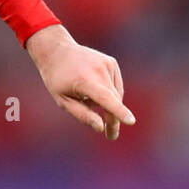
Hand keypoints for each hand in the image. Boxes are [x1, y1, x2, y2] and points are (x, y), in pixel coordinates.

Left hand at [26, 24, 135, 140]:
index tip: (130, 121)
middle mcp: (98, 70)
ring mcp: (107, 64)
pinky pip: (115, 85)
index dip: (118, 111)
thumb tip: (100, 127)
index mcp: (84, 80)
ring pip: (116, 94)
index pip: (105, 98)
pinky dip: (108, 93)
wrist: (57, 51)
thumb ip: (82, 114)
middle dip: (113, 120)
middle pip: (113, 101)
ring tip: (87, 100)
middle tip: (111, 136)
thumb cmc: (57, 79)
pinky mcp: (112, 63)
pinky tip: (92, 89)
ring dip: (108, 104)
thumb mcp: (63, 101)